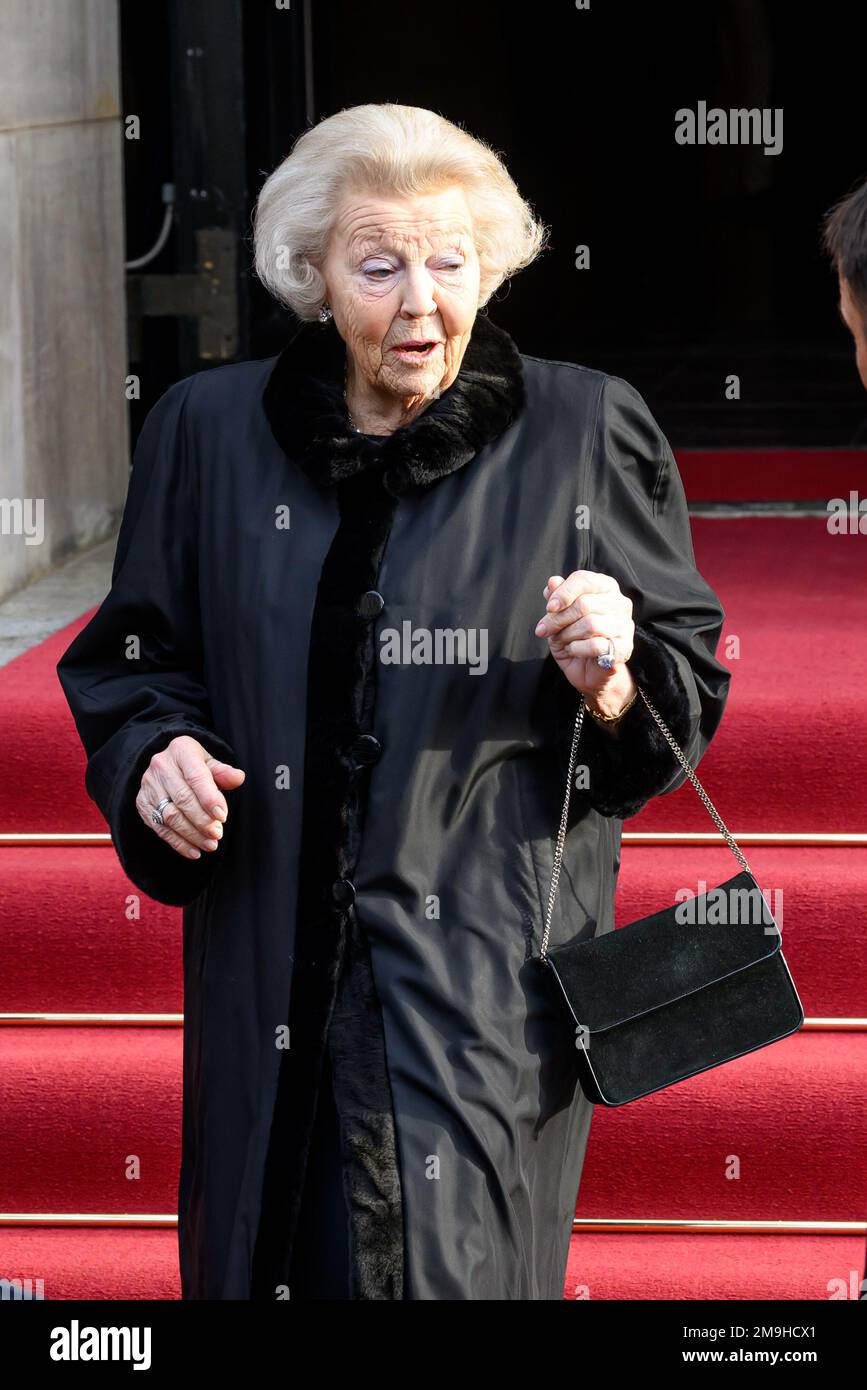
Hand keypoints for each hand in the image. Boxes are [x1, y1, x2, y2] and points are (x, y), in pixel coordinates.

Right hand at [135, 735, 245, 858]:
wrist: (167, 764)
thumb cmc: (194, 765)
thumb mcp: (210, 762)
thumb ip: (223, 772)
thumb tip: (238, 778)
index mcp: (181, 750)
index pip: (196, 776)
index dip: (209, 798)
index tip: (222, 816)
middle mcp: (161, 766)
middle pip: (182, 798)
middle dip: (202, 820)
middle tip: (217, 834)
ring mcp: (149, 786)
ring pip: (170, 816)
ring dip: (192, 834)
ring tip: (210, 844)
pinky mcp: (143, 804)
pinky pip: (160, 828)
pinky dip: (178, 842)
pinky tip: (194, 851)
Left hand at [535, 570, 636, 713]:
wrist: (588, 672)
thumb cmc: (574, 639)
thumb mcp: (559, 617)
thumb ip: (556, 598)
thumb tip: (552, 582)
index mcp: (605, 587)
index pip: (584, 579)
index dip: (563, 592)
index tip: (549, 608)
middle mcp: (620, 603)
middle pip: (584, 604)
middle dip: (558, 619)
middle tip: (545, 630)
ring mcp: (624, 626)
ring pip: (590, 624)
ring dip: (567, 635)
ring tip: (562, 641)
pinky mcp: (624, 648)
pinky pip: (595, 645)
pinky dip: (577, 649)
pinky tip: (573, 651)